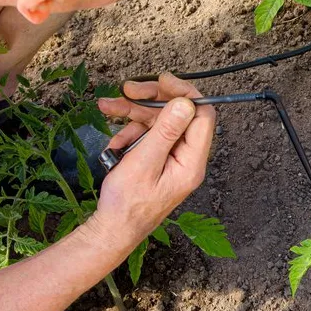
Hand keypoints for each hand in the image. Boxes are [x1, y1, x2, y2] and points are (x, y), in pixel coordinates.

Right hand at [91, 73, 215, 244]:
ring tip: (108, 108)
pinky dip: (130, 134)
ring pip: (159, 123)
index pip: (202, 115)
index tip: (162, 81)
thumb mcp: (144, 163)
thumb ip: (165, 131)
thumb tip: (185, 103)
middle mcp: (187, 159)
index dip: (184, 93)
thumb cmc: (128, 204)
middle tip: (127, 89)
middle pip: (178, 115)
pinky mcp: (158, 161)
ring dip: (133, 114)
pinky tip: (114, 142)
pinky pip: (148, 137)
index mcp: (192, 162)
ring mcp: (172, 160)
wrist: (112, 230)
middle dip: (152, 100)